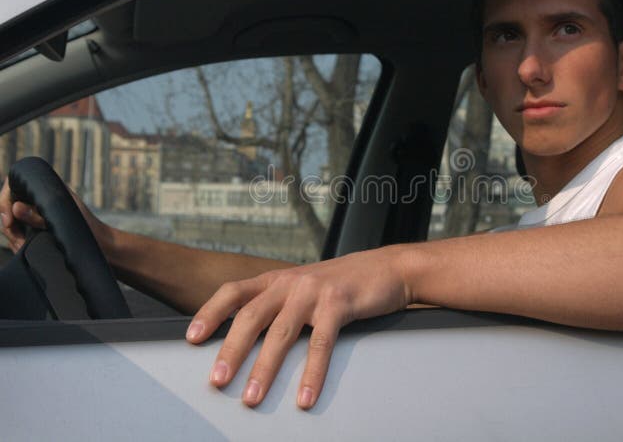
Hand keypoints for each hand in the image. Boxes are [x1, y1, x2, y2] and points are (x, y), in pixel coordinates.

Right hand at [0, 176, 107, 252]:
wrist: (105, 247)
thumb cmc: (90, 232)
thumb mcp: (63, 224)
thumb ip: (38, 216)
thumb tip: (15, 208)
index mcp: (50, 189)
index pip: (14, 185)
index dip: (4, 202)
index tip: (9, 222)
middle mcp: (42, 197)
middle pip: (9, 206)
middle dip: (10, 226)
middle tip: (19, 243)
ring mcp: (40, 212)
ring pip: (14, 221)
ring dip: (14, 236)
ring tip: (22, 248)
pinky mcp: (40, 226)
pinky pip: (21, 231)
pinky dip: (20, 241)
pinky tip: (24, 248)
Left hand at [185, 247, 410, 408]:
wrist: (388, 268)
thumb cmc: (342, 284)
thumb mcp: (303, 287)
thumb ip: (278, 305)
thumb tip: (247, 339)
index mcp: (277, 279)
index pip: (234, 291)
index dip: (210, 312)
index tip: (191, 337)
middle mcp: (290, 282)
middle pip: (252, 316)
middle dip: (231, 349)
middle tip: (217, 380)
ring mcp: (314, 292)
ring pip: (282, 333)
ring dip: (265, 369)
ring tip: (253, 398)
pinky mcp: (339, 304)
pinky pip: (321, 344)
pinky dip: (311, 374)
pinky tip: (304, 397)